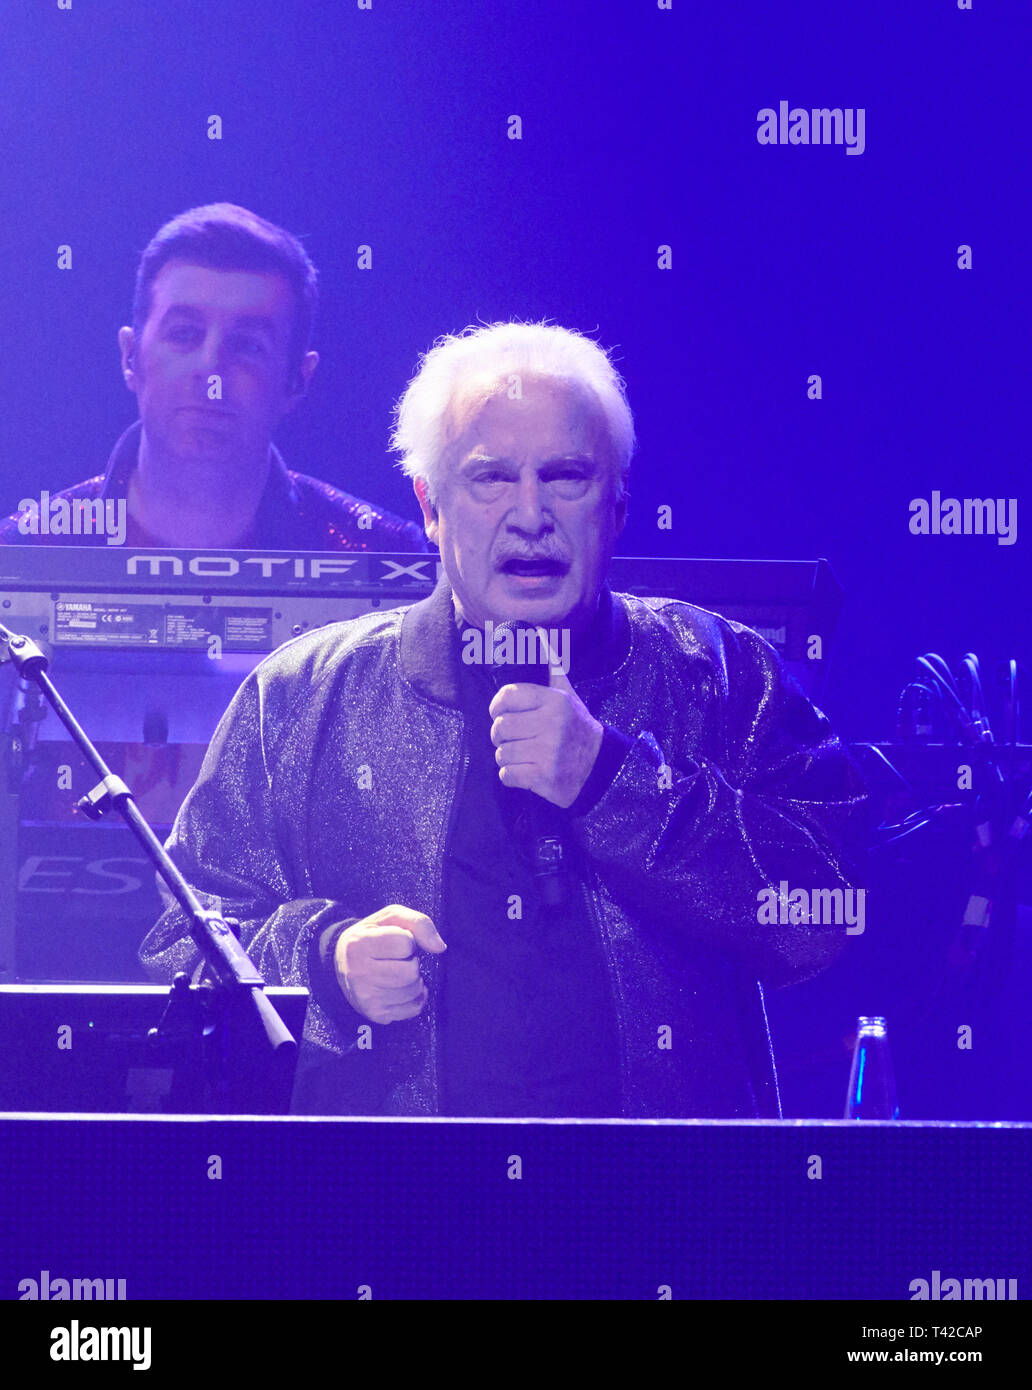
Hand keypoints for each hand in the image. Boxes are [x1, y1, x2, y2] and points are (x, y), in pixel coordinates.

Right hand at [333, 904, 446, 1024]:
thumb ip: (419, 923)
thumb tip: (440, 948)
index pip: (405, 943)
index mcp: (358, 943)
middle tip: (400, 959)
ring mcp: (365, 997)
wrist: (342, 962)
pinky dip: (416, 998)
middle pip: (411, 972)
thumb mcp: (392, 917)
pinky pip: (413, 1009)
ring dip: (415, 980)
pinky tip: (403, 988)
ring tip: (400, 972)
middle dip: (412, 963)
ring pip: (413, 991)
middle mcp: (357, 972)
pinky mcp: (375, 1014)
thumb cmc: (373, 934)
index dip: (407, 940)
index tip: (395, 942)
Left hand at [489, 662, 603, 808]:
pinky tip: (525, 771)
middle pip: (499, 727)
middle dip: (501, 735)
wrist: (599, 765)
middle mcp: (551, 725)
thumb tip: (537, 631)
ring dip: (507, 756)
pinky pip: (507, 775)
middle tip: (513, 737)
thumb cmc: (576, 725)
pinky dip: (511, 776)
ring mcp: (548, 753)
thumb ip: (549, 664)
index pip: (507, 696)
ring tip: (522, 754)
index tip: (502, 712)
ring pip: (501, 753)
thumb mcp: (566, 693)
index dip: (497, 706)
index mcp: (554, 701)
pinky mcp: (544, 778)